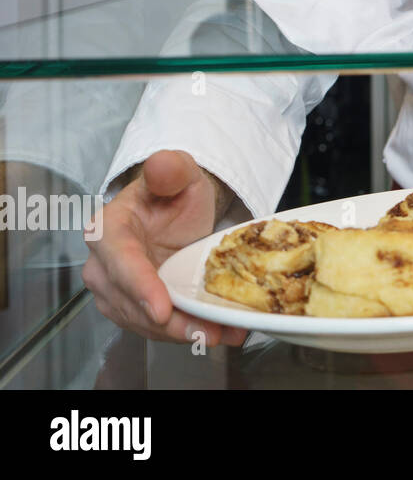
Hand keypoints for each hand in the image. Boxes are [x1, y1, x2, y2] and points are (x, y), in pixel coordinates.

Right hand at [81, 149, 247, 345]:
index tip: (162, 310)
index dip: (140, 286)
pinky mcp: (134, 307)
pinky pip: (156, 327)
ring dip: (182, 333)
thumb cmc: (173, 191)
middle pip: (129, 302)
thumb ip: (170, 168)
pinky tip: (218, 332)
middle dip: (169, 321)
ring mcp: (117, 290)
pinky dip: (185, 332)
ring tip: (224, 333)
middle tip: (209, 331)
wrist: (177, 209)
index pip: (120, 261)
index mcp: (108, 228)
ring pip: (143, 321)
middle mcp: (104, 265)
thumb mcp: (180, 173)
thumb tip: (161, 164)